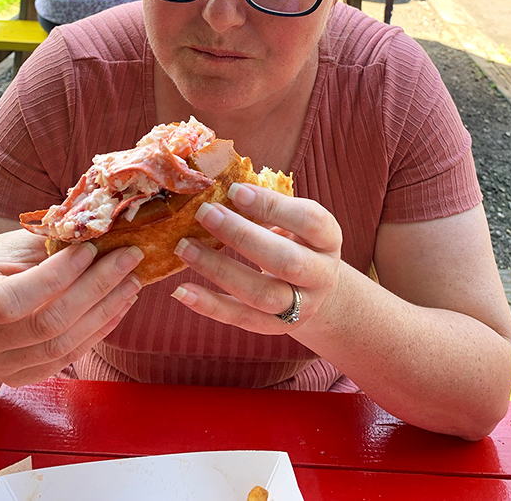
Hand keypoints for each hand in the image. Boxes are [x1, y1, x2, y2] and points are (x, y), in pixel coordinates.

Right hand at [0, 229, 142, 385]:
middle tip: (129, 257)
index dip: (55, 276)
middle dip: (95, 287)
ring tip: (133, 279)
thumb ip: (48, 241)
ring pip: (63, 345)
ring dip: (106, 309)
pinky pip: (70, 356)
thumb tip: (99, 227)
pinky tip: (122, 302)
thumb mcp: (10, 246)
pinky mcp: (24, 378)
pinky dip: (101, 328)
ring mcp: (0, 367)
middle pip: (45, 324)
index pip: (10, 299)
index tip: (90, 248)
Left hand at [171, 183, 341, 333]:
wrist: (316, 289)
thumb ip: (269, 206)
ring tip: (185, 247)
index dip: (272, 205)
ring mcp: (300, 306)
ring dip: (219, 270)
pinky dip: (210, 306)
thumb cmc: (297, 240)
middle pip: (285, 261)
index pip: (308, 220)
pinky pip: (241, 319)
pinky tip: (183, 291)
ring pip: (262, 295)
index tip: (235, 189)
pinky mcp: (275, 327)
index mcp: (328, 238)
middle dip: (242, 236)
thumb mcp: (295, 220)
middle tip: (205, 213)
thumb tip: (221, 183)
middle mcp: (320, 275)